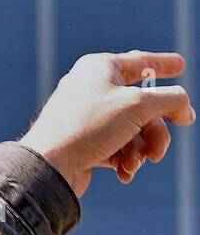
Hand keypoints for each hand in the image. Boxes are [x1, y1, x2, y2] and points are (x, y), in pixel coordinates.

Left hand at [19, 50, 195, 196]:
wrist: (50, 165)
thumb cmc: (89, 126)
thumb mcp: (138, 105)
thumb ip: (171, 100)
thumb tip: (184, 109)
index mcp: (99, 68)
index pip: (140, 61)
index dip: (163, 63)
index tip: (182, 64)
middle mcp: (91, 88)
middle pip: (144, 106)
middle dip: (156, 132)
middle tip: (159, 151)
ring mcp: (87, 115)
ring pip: (134, 129)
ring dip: (140, 150)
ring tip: (133, 164)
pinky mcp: (85, 141)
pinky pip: (118, 146)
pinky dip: (125, 159)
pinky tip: (123, 173)